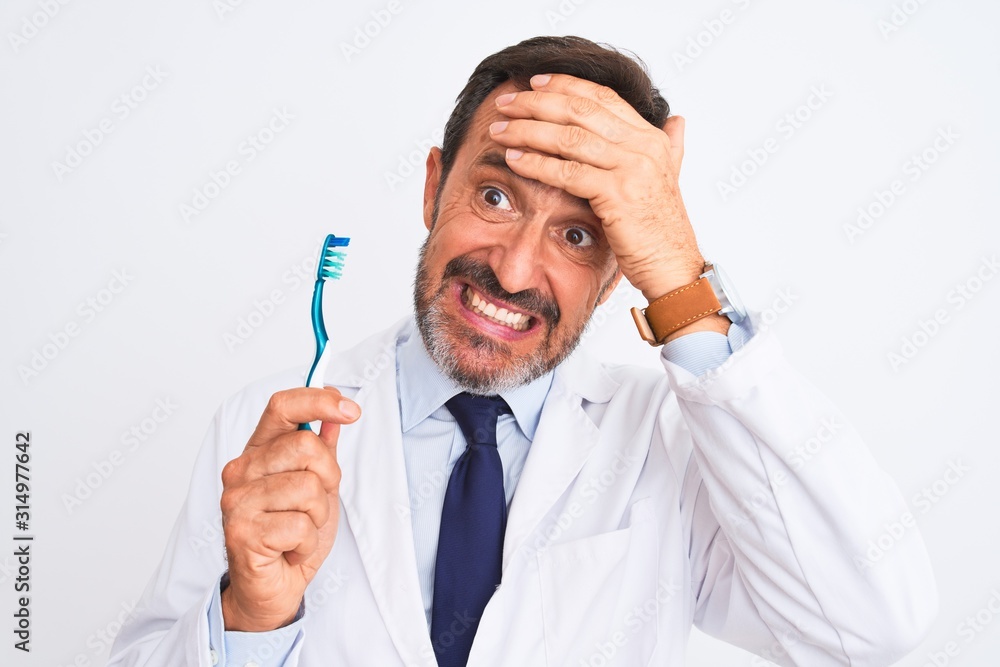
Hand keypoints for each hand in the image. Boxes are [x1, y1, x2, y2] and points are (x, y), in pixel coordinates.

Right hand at [219, 386, 359, 630]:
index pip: (282, 407)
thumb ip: (323, 450)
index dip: (319, 401)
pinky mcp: (241, 532)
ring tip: (300, 530)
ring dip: (318, 516)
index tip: (350, 410)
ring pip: (308, 488)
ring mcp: (237, 500)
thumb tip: (336, 412)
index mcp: (258, 451)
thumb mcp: (317, 487)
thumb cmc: (291, 535)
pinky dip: (307, 542)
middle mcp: (241, 470)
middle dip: (328, 478)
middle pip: (306, 447)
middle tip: (314, 505)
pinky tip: (291, 549)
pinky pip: (301, 525)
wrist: (271, 587)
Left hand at [490, 73, 701, 300]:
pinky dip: (536, 163)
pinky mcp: (617, 194)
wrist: (673, 266)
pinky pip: (567, 172)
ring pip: (569, 137)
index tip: (534, 83)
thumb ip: (670, 147)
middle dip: (537, 103)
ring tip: (500, 130)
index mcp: (651, 138)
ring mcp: (631, 168)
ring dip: (528, 130)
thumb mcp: (670, 178)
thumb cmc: (661, 229)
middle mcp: (643, 146)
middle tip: (506, 102)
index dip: (565, 85)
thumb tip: (677, 121)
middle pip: (580, 111)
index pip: (602, 98)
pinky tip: (514, 159)